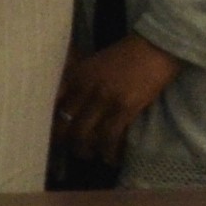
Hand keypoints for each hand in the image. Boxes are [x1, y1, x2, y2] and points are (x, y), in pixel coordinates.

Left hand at [55, 34, 184, 165]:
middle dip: (67, 142)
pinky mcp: (125, 107)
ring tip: (91, 155)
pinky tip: (111, 158)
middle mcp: (85, 88)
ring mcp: (104, 98)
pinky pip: (111, 137)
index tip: (52, 136)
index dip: (51, 125)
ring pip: (86, 135)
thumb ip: (77, 82)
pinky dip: (109, 151)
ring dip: (87, 150)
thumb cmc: (125, 56)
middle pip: (66, 125)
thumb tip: (64, 104)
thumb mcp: (92, 64)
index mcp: (75, 76)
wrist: (155, 47)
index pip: (54, 106)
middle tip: (72, 149)